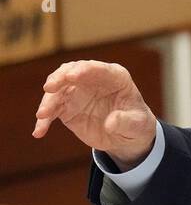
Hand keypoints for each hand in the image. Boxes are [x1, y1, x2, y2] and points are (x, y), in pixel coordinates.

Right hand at [32, 60, 157, 169]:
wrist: (126, 135)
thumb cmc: (136, 124)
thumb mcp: (138, 124)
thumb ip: (126, 121)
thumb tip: (111, 123)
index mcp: (116, 77)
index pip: (99, 69)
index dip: (85, 70)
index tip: (71, 76)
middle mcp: (93, 81)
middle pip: (72, 72)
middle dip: (60, 78)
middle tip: (49, 88)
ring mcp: (78, 92)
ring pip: (58, 90)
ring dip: (48, 100)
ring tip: (43, 115)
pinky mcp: (67, 107)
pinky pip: (52, 110)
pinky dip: (45, 119)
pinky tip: (39, 131)